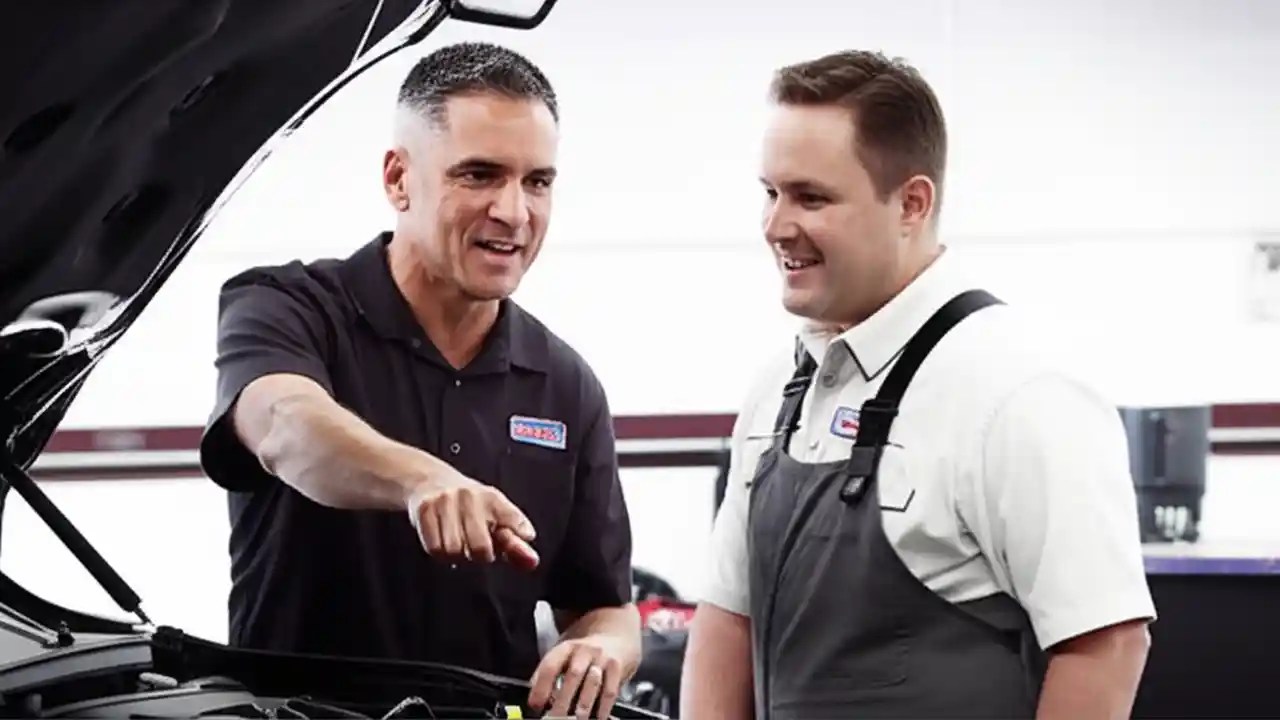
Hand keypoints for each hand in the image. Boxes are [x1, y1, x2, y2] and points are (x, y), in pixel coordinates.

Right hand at [405, 465, 538, 569]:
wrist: (430, 482)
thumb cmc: (468, 505)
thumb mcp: (495, 517)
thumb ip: (514, 544)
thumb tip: (532, 562)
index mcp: (493, 498)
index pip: (512, 521)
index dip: (515, 542)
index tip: (524, 553)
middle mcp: (470, 496)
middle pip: (480, 548)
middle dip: (479, 555)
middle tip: (476, 548)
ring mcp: (446, 502)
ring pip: (454, 551)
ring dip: (457, 555)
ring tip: (458, 542)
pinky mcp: (424, 510)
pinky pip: (434, 548)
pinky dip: (440, 552)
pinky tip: (443, 541)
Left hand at [528, 635, 636, 719]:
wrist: (615, 634)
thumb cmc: (584, 651)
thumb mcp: (564, 653)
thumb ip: (549, 672)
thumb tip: (534, 695)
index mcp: (566, 648)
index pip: (550, 666)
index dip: (541, 687)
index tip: (536, 704)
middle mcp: (584, 651)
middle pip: (572, 676)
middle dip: (562, 700)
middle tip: (554, 718)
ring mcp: (602, 659)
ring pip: (592, 684)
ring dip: (583, 704)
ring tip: (577, 719)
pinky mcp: (617, 669)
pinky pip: (610, 691)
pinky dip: (603, 707)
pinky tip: (598, 717)